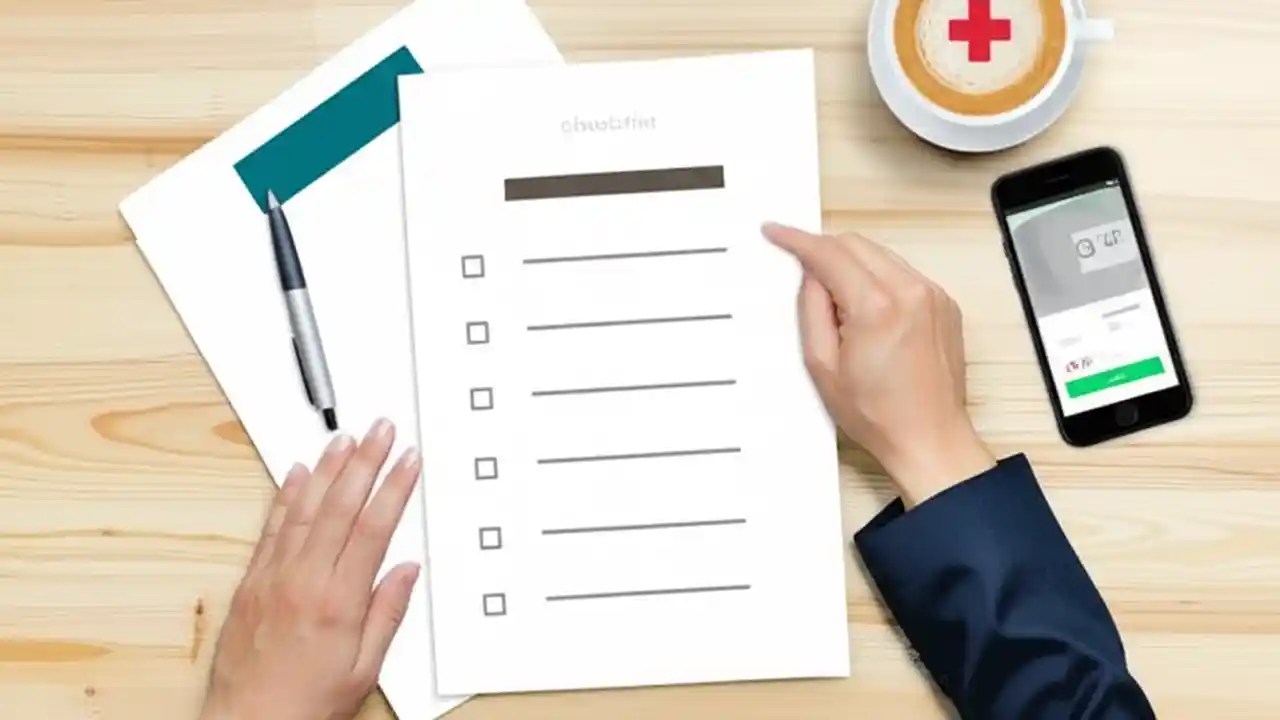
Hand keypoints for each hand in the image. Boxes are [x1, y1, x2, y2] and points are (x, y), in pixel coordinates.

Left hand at [201, 420, 421, 719]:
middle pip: (341, 505)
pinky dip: (286, 496)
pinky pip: (271, 527)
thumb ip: (387, 613)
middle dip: (366, 461)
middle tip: (382, 430)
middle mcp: (303, 580)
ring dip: (327, 468)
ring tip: (344, 439)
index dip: (394, 487)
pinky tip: (296, 474)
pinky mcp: (251, 582)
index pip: (373, 527)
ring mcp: (273, 577)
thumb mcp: (363, 669)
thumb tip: (404, 570)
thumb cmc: (304, 704)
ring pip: (305, 508)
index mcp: (338, 600)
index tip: (409, 460)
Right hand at [764, 224, 994, 506]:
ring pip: (881, 254)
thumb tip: (810, 275)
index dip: (797, 240)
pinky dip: (879, 278)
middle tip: (803, 273)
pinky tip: (868, 311)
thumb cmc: (879, 415)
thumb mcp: (823, 366)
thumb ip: (812, 310)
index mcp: (877, 308)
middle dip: (825, 250)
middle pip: (856, 244)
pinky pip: (903, 273)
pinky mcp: (945, 304)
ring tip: (840, 307)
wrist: (929, 438)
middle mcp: (911, 292)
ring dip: (853, 264)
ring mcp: (933, 296)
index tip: (778, 232)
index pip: (829, 254)